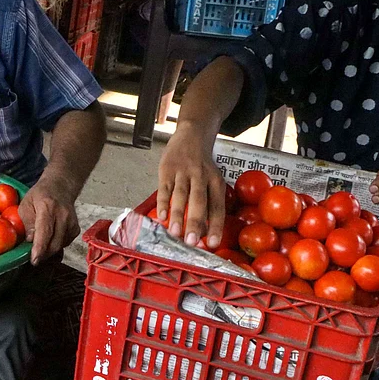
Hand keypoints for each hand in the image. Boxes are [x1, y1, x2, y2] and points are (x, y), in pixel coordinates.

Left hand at [19, 175, 79, 264]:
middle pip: (54, 243)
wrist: (60, 186)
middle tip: (33, 258)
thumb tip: (30, 240)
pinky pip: (65, 243)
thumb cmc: (40, 194)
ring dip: (49, 251)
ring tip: (40, 246)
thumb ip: (27, 223)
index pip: (45, 233)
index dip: (39, 249)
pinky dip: (56, 245)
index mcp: (48, 208)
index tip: (34, 260)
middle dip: (43, 255)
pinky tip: (50, 239)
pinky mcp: (76, 228)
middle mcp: (63, 216)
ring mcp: (72, 222)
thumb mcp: (25, 204)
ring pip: (60, 246)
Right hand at [157, 127, 225, 246]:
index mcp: (216, 182)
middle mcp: (201, 176)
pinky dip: (163, 202)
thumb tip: (204, 231)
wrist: (191, 136)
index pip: (217, 207)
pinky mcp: (167, 170)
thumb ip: (208, 202)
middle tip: (192, 242)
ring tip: (175, 233)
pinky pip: (165, 188)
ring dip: (178, 215)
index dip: (215, 226)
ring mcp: (183, 172)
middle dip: (195, 222)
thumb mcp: (211, 180)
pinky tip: (161, 216)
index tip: (213, 244)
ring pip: (181, 196)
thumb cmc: (202, 165)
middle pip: (199, 202)